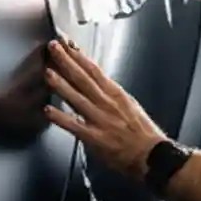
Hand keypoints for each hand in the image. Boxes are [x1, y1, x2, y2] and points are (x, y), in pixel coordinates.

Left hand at [43, 38, 168, 181]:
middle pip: (83, 78)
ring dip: (61, 84)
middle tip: (53, 48)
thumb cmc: (142, 132)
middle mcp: (107, 103)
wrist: (152, 156)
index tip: (67, 44)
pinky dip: (60, 118)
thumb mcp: (129, 104)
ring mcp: (100, 120)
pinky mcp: (95, 138)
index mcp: (116, 94)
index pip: (94, 70)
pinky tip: (48, 110)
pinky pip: (74, 125)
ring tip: (48, 72)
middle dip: (67, 61)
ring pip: (77, 98)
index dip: (79, 56)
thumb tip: (95, 81)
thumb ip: (110, 93)